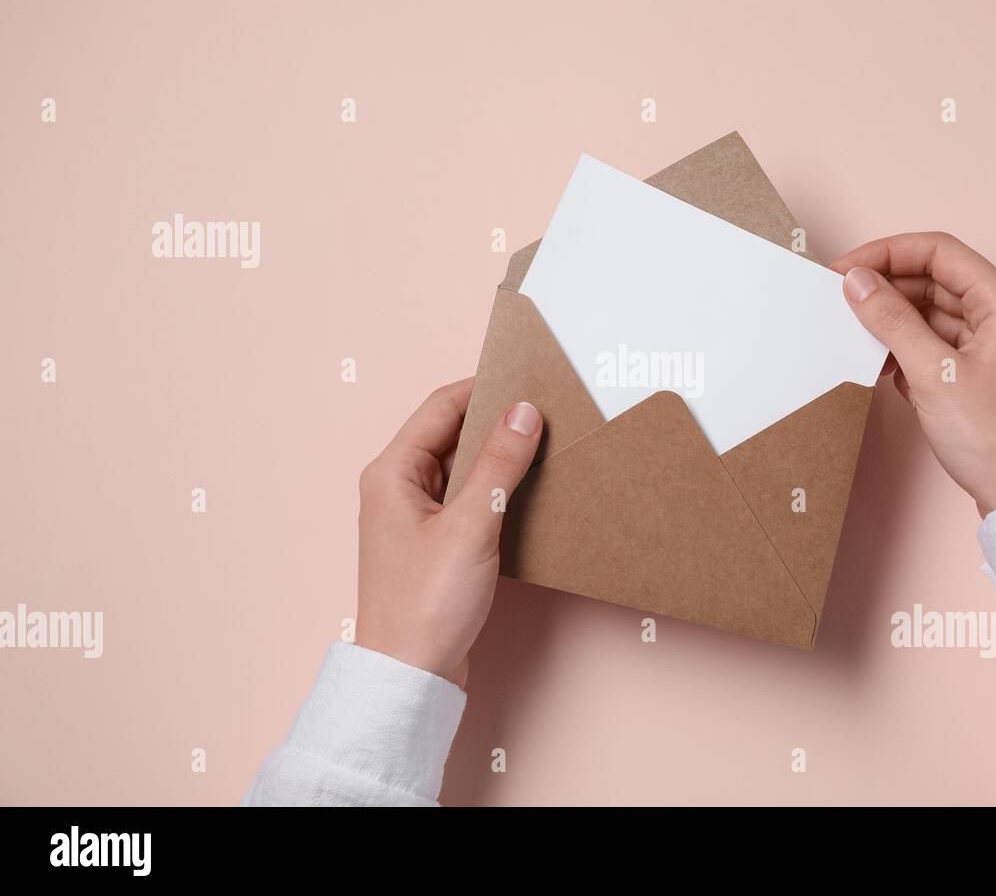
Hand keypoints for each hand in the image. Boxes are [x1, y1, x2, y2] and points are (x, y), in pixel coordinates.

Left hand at [355, 378, 541, 686]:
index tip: (526, 376)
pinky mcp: (437, 544)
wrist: (411, 677)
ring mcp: (417, 518)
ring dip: (500, 458)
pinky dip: (498, 490)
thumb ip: (500, 466)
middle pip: (452, 435)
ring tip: (544, 446)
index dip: (483, 388)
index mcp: (392, 473)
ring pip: (464, 469)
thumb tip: (524, 412)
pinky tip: (530, 492)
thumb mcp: (471, 527)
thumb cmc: (425, 606)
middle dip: (497, 422)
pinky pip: (470, 500)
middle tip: (544, 410)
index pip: (441, 408)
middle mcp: (398, 489)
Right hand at [833, 232, 995, 517]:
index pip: (939, 252)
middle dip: (887, 289)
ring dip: (895, 323)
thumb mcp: (933, 374)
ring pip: (934, 314)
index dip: (887, 253)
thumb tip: (857, 282)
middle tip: (842, 302)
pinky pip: (938, 345)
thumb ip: (892, 321)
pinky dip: (909, 350)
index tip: (846, 269)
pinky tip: (885, 368)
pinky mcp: (984, 375)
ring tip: (859, 339)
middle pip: (935, 281)